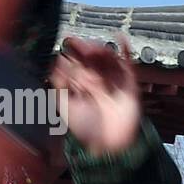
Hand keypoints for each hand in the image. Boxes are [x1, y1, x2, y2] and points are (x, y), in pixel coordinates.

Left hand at [50, 35, 140, 155]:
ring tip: (92, 47)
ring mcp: (112, 80)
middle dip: (84, 49)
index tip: (66, 43)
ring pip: (107, 58)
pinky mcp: (128, 82)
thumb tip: (55, 64)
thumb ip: (59, 86)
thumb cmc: (86, 129)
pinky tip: (119, 38)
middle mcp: (97, 80)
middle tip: (78, 43)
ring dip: (99, 49)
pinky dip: (125, 50)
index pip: (76, 64)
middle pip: (91, 58)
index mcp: (81, 85)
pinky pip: (127, 63)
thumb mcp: (65, 107)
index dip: (72, 54)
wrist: (110, 145)